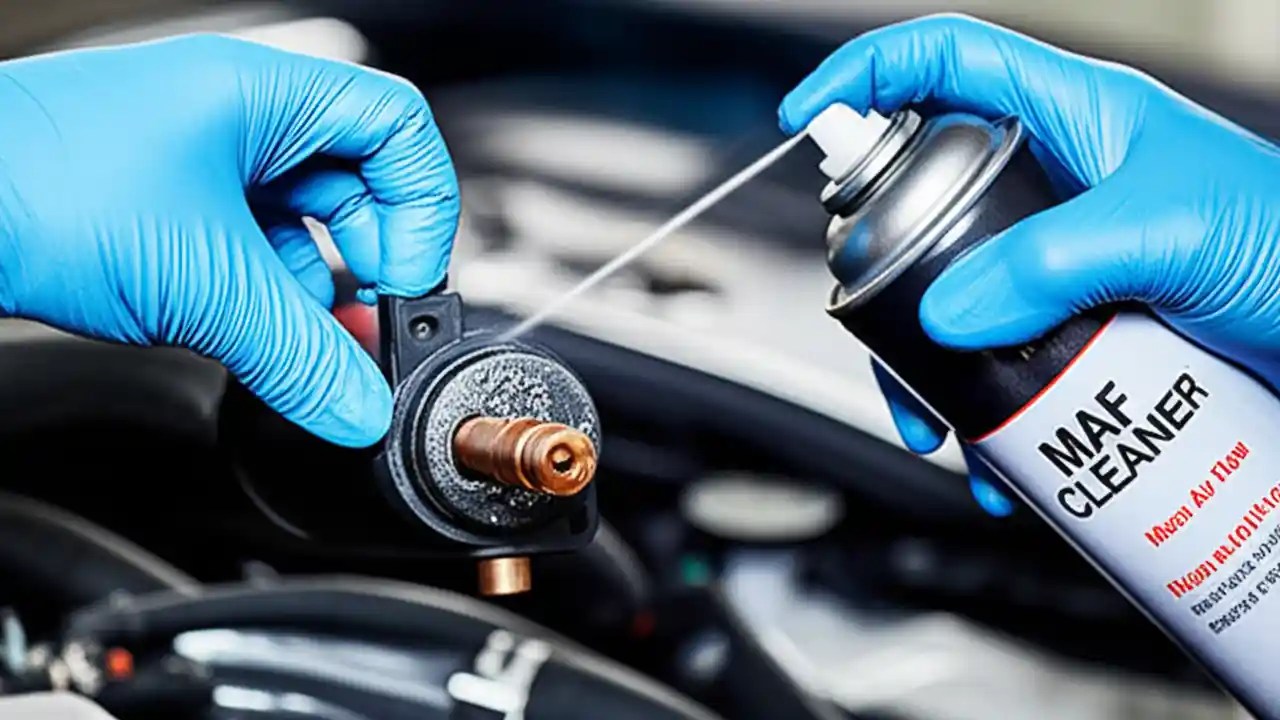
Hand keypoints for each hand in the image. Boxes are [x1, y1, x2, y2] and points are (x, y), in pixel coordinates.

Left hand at [0, 34, 459, 446]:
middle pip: (358, 178)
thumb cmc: (33, 188)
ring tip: (303, 338)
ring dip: (313, 285)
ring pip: (301, 220)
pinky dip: (267, 292)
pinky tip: (257, 331)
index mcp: (263, 93)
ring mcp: (201, 156)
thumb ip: (302, 358)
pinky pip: (251, 243)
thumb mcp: (205, 288)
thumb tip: (361, 408)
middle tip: (362, 320)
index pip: (398, 128)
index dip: (420, 207)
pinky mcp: (168, 201)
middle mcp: (238, 115)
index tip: (400, 279)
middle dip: (367, 257)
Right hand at [779, 14, 1279, 513]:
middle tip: (877, 334)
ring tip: (946, 431)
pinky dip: (981, 412)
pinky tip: (997, 460)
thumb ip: (1052, 262)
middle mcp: (1054, 184)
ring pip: (949, 297)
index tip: (803, 118)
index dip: (866, 74)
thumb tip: (946, 312)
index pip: (945, 62)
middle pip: (922, 200)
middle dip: (884, 274)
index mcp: (1071, 118)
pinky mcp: (1074, 326)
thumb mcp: (1172, 232)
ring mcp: (1060, 258)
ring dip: (929, 369)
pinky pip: (997, 359)